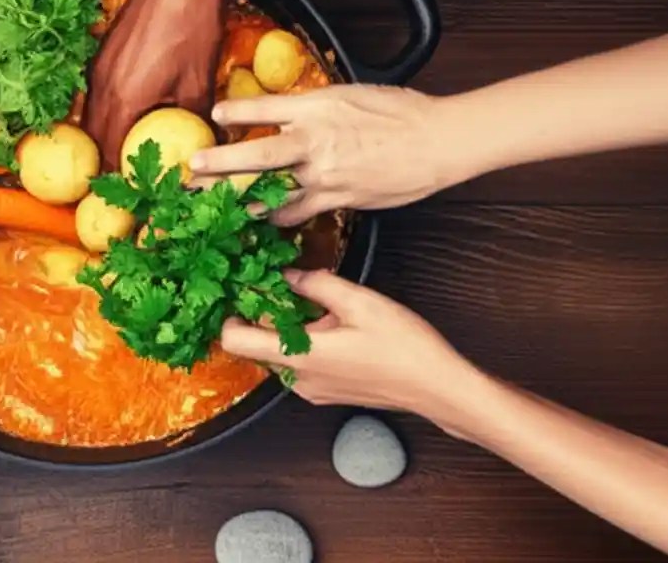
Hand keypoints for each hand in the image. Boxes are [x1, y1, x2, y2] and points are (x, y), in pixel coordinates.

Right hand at [86, 0, 225, 167]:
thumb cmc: (194, 29)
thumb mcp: (201, 86)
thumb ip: (195, 125)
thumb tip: (206, 153)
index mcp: (120, 100)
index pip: (108, 156)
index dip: (117, 182)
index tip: (129, 198)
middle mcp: (99, 85)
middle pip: (94, 138)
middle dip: (107, 163)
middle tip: (127, 183)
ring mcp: (98, 64)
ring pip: (93, 114)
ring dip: (107, 136)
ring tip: (128, 154)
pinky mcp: (104, 50)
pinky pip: (99, 92)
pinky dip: (110, 111)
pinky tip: (133, 114)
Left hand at [191, 85, 454, 225]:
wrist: (436, 141)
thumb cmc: (397, 113)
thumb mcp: (349, 95)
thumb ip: (313, 108)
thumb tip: (286, 116)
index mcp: (317, 107)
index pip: (266, 108)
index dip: (238, 111)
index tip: (215, 115)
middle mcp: (315, 141)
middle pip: (258, 155)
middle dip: (222, 164)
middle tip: (194, 169)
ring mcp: (325, 174)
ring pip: (272, 191)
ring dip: (240, 199)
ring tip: (213, 205)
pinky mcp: (337, 200)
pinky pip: (297, 212)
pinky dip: (277, 216)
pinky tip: (260, 220)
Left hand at [220, 269, 475, 415]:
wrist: (438, 388)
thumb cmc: (404, 348)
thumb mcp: (359, 302)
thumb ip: (317, 284)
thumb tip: (288, 276)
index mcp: (299, 357)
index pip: (235, 341)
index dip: (229, 315)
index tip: (240, 291)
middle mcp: (298, 379)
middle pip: (257, 344)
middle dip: (265, 314)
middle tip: (280, 285)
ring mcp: (312, 389)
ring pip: (280, 352)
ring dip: (288, 327)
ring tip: (313, 303)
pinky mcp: (327, 392)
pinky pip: (300, 363)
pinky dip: (304, 342)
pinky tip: (330, 325)